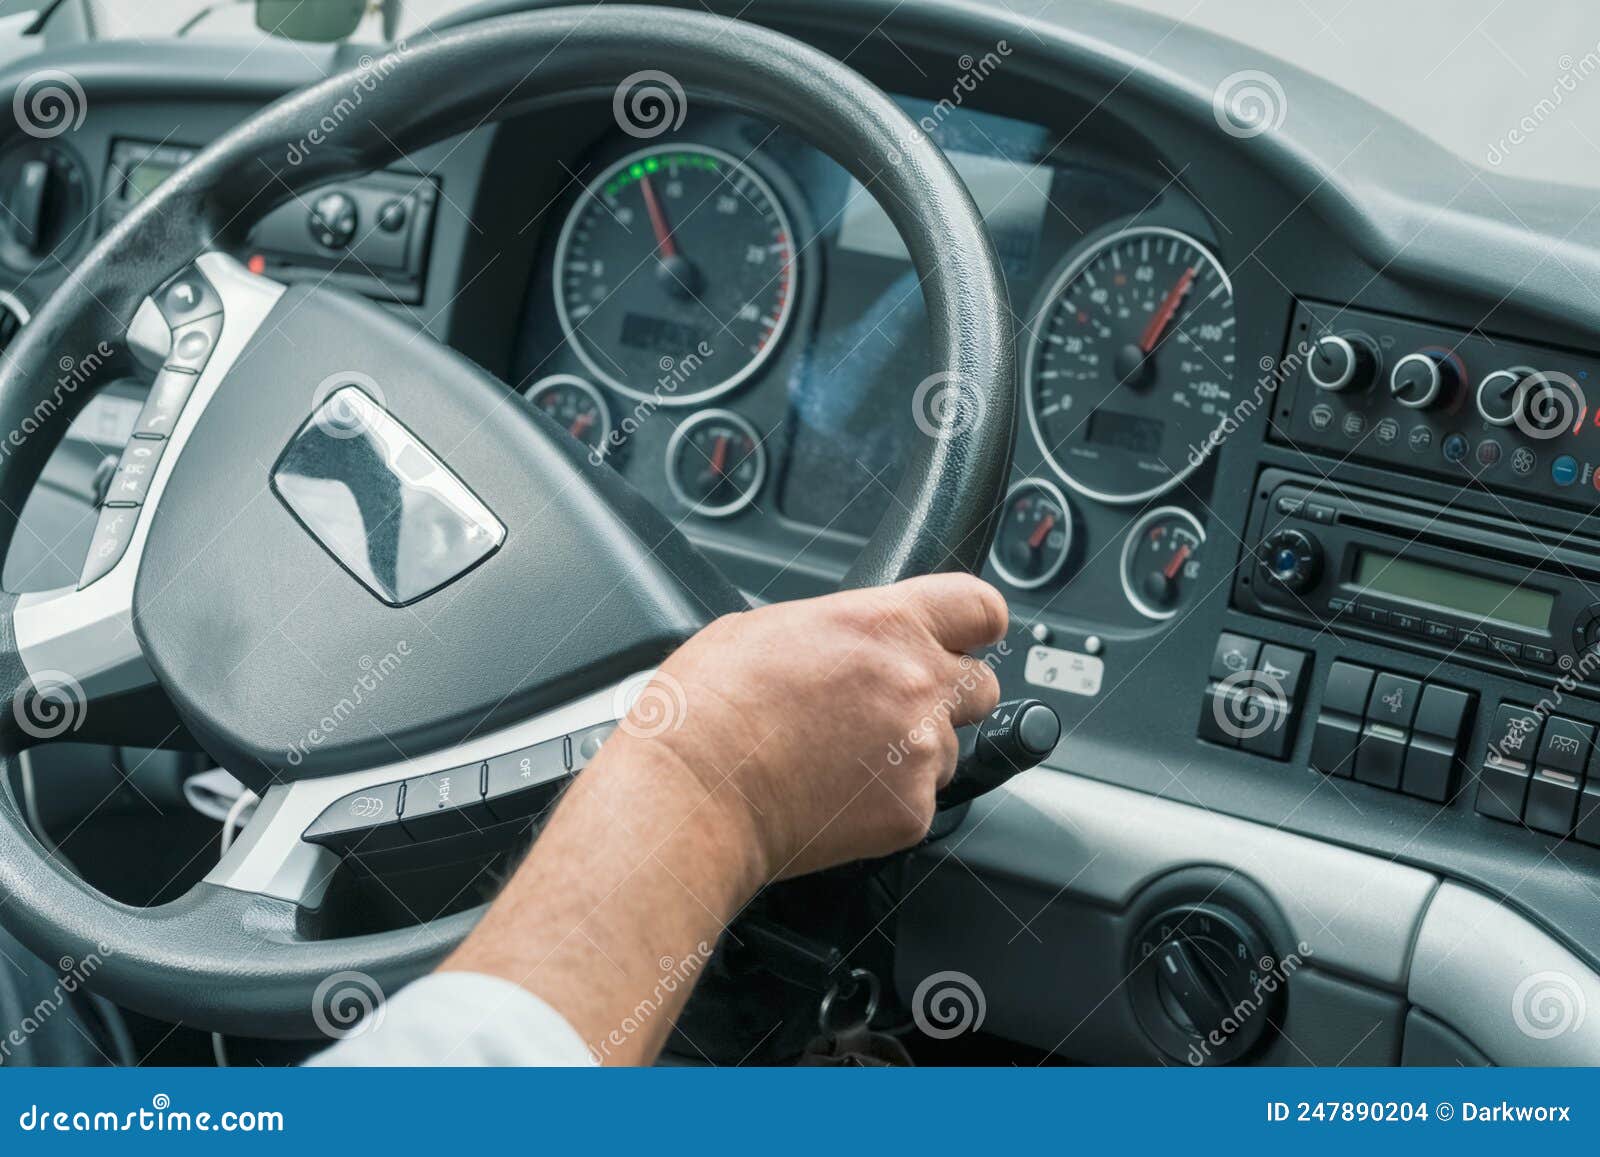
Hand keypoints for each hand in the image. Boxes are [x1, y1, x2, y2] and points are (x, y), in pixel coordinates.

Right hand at [599, 572, 1008, 885]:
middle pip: (981, 685)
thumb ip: (836, 629)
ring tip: (845, 759)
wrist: (693, 792)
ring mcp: (920, 751)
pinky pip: (921, 801)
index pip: (982, 607)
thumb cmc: (708, 708)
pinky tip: (837, 795)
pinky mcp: (910, 811)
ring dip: (914, 753)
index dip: (974, 624)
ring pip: (950, 750)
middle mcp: (916, 683)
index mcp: (885, 624)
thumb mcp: (765, 625)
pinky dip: (888, 801)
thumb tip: (847, 641)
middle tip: (894, 707)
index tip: (967, 636)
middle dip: (947, 694)